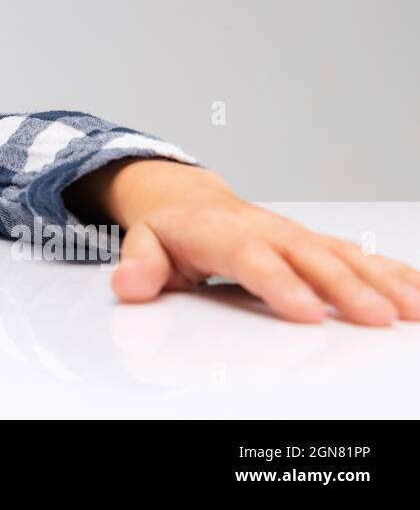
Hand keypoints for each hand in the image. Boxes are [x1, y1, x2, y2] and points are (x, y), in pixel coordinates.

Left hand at [112, 194, 419, 325]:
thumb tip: (127, 285)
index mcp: (223, 232)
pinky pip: (359, 256)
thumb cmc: (171, 229)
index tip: (306, 312)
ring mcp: (296, 236)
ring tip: (411, 309)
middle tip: (374, 317)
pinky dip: (393, 272)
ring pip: (344, 255)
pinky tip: (419, 294)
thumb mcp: (142, 241)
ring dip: (380, 280)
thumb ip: (138, 264)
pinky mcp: (316, 244)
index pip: (252, 258)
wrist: (191, 201)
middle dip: (344, 287)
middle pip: (310, 257)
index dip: (280, 283)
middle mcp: (267, 230)